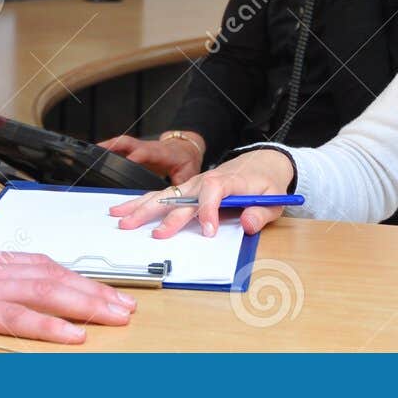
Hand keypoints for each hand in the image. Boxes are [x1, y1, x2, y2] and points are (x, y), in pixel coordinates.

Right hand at [0, 244, 135, 343]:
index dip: (73, 276)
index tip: (99, 288)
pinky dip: (47, 325)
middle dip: (91, 290)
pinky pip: (15, 317)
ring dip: (83, 304)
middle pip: (51, 275)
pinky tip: (72, 334)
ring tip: (114, 317)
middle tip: (124, 306)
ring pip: (44, 292)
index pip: (38, 265)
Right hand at [97, 132, 203, 183]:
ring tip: (92, 152)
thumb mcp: (187, 174)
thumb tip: (176, 201)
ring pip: (122, 143)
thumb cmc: (186, 162)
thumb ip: (180, 187)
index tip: (125, 164)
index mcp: (161, 153)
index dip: (135, 157)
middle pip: (129, 144)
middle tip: (100, 156)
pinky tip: (97, 153)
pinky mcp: (136, 149)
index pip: (146, 153)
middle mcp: (148, 147)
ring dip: (108, 146)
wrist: (186, 148)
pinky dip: (109, 148)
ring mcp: (141, 147)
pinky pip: (121, 146)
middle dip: (114, 148)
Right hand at [107, 147, 296, 239]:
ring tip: (123, 219)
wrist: (261, 163)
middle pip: (182, 196)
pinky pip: (163, 194)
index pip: (215, 191)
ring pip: (165, 194)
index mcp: (228, 180)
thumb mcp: (274, 198)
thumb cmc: (265, 182)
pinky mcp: (187, 188)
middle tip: (154, 234)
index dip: (209, 211)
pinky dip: (142, 201)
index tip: (208, 231)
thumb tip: (248, 223)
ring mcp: (193, 184)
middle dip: (166, 215)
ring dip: (143, 207)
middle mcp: (206, 180)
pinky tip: (124, 209)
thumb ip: (261, 212)